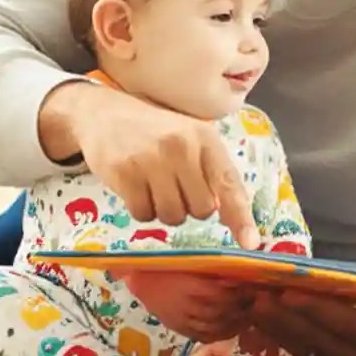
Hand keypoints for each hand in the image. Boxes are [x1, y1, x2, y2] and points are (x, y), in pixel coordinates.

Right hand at [40, 81, 258, 248]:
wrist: (105, 113)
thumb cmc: (156, 131)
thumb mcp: (191, 139)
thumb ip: (213, 172)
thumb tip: (232, 217)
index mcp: (204, 139)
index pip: (229, 183)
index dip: (241, 216)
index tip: (250, 242)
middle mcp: (181, 147)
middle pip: (201, 209)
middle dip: (190, 207)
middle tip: (175, 187)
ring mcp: (150, 159)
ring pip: (172, 217)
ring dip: (165, 211)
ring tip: (154, 185)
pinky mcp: (123, 172)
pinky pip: (143, 215)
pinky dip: (142, 210)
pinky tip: (136, 187)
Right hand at [125, 271, 255, 341]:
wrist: (141, 282)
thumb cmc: (168, 267)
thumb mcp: (190, 262)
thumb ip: (213, 269)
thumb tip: (240, 271)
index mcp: (191, 286)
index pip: (223, 293)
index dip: (241, 292)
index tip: (253, 285)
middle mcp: (188, 305)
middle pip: (223, 311)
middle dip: (243, 307)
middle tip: (256, 300)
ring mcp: (184, 320)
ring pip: (217, 327)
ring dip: (237, 322)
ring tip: (249, 314)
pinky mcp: (182, 329)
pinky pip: (206, 336)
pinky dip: (223, 334)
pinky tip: (234, 327)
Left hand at [251, 290, 355, 355]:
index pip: (348, 325)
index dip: (319, 310)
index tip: (292, 292)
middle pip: (317, 337)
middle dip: (285, 317)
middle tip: (256, 294)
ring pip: (304, 346)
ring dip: (275, 327)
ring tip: (249, 304)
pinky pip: (303, 353)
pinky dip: (280, 337)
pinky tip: (258, 321)